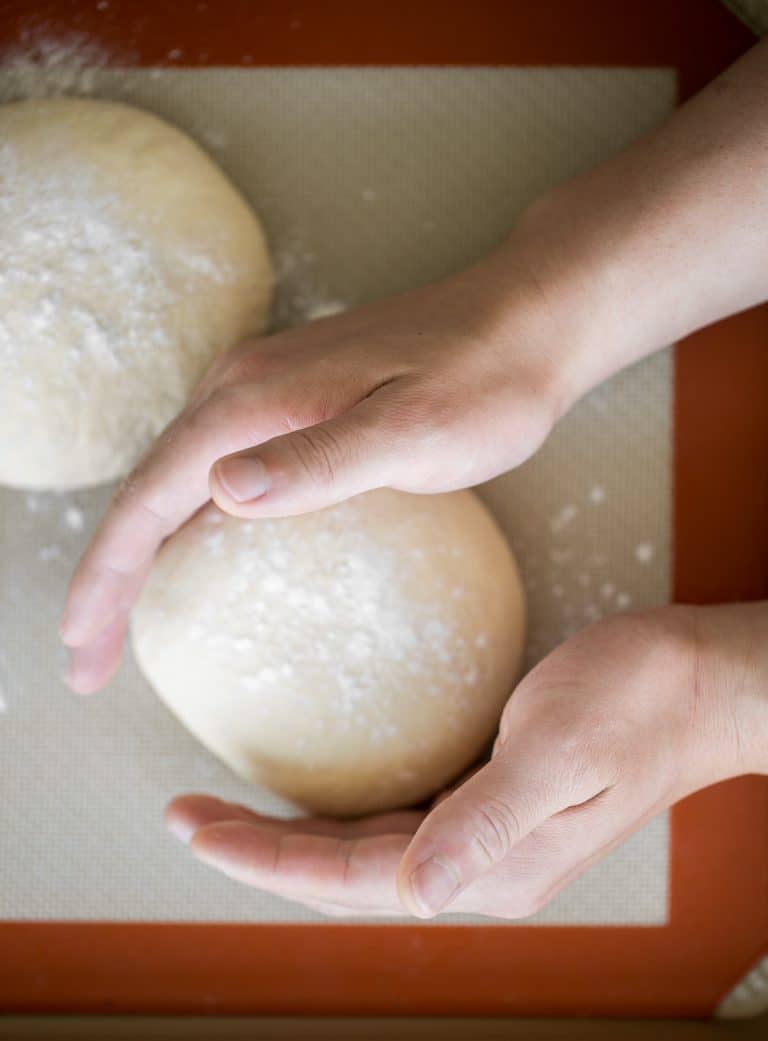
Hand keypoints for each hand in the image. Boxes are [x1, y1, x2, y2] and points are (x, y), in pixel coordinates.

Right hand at [59, 242, 586, 693]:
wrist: (526, 325)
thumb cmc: (482, 381)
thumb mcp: (411, 431)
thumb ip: (320, 461)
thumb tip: (220, 490)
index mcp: (251, 400)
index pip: (150, 497)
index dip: (107, 577)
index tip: (81, 649)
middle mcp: (241, 391)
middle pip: (147, 492)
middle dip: (109, 580)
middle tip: (87, 663)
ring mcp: (266, 396)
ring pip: (176, 484)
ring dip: (140, 556)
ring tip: (117, 628)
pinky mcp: (296, 406)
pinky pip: (217, 472)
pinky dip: (187, 526)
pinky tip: (193, 562)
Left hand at [165, 604, 767, 918]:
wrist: (700, 682)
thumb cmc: (638, 700)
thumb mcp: (561, 749)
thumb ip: (488, 820)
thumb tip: (418, 893)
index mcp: (490, 862)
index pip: (350, 878)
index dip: (264, 860)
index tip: (192, 828)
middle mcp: (482, 862)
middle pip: (344, 873)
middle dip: (260, 850)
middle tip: (187, 815)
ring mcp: (489, 834)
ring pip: (364, 850)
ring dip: (292, 835)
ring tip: (228, 812)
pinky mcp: (495, 798)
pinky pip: (397, 817)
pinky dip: (342, 810)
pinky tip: (317, 790)